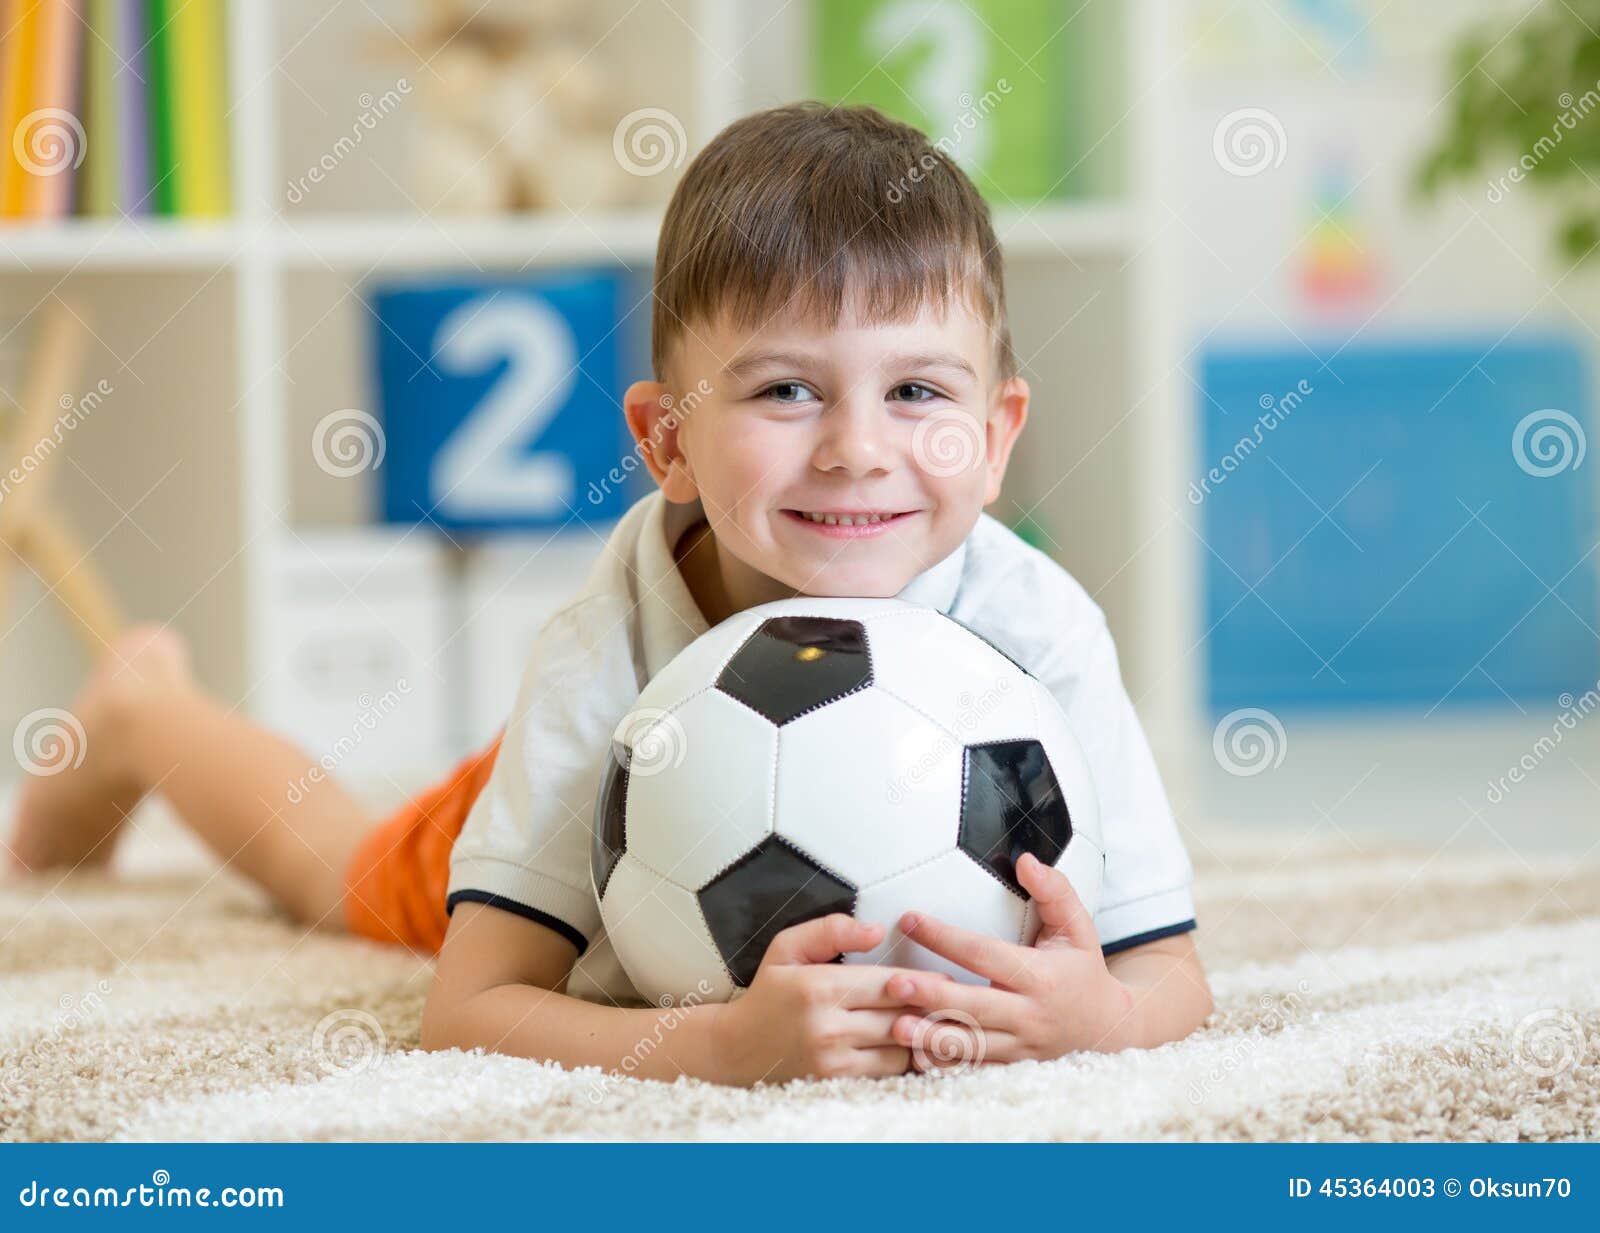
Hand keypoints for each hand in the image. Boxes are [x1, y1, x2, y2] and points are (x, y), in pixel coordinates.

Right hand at [707, 913, 947, 1084]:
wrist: (737, 1049)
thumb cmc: (769, 994)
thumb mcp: (788, 948)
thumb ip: (830, 930)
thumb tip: (875, 930)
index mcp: (817, 987)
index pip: (887, 983)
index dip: (922, 982)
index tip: (946, 980)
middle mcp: (826, 1027)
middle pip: (900, 1016)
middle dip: (933, 1009)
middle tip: (957, 1002)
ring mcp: (832, 1060)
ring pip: (901, 1047)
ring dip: (922, 1035)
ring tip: (940, 1024)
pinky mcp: (837, 1084)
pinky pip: (888, 1071)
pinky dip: (905, 1058)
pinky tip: (915, 1046)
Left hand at [884, 852, 1136, 1070]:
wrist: (1108, 1028)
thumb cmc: (1083, 970)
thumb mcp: (1079, 927)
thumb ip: (1055, 892)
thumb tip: (1026, 861)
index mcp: (1039, 976)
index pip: (984, 954)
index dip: (945, 938)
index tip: (909, 919)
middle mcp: (1028, 1014)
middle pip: (972, 1005)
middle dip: (931, 994)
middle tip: (892, 981)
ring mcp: (1020, 1046)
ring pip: (971, 1045)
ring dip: (931, 1037)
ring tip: (895, 1026)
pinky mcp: (1012, 1065)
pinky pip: (975, 1068)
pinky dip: (945, 1064)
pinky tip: (914, 1057)